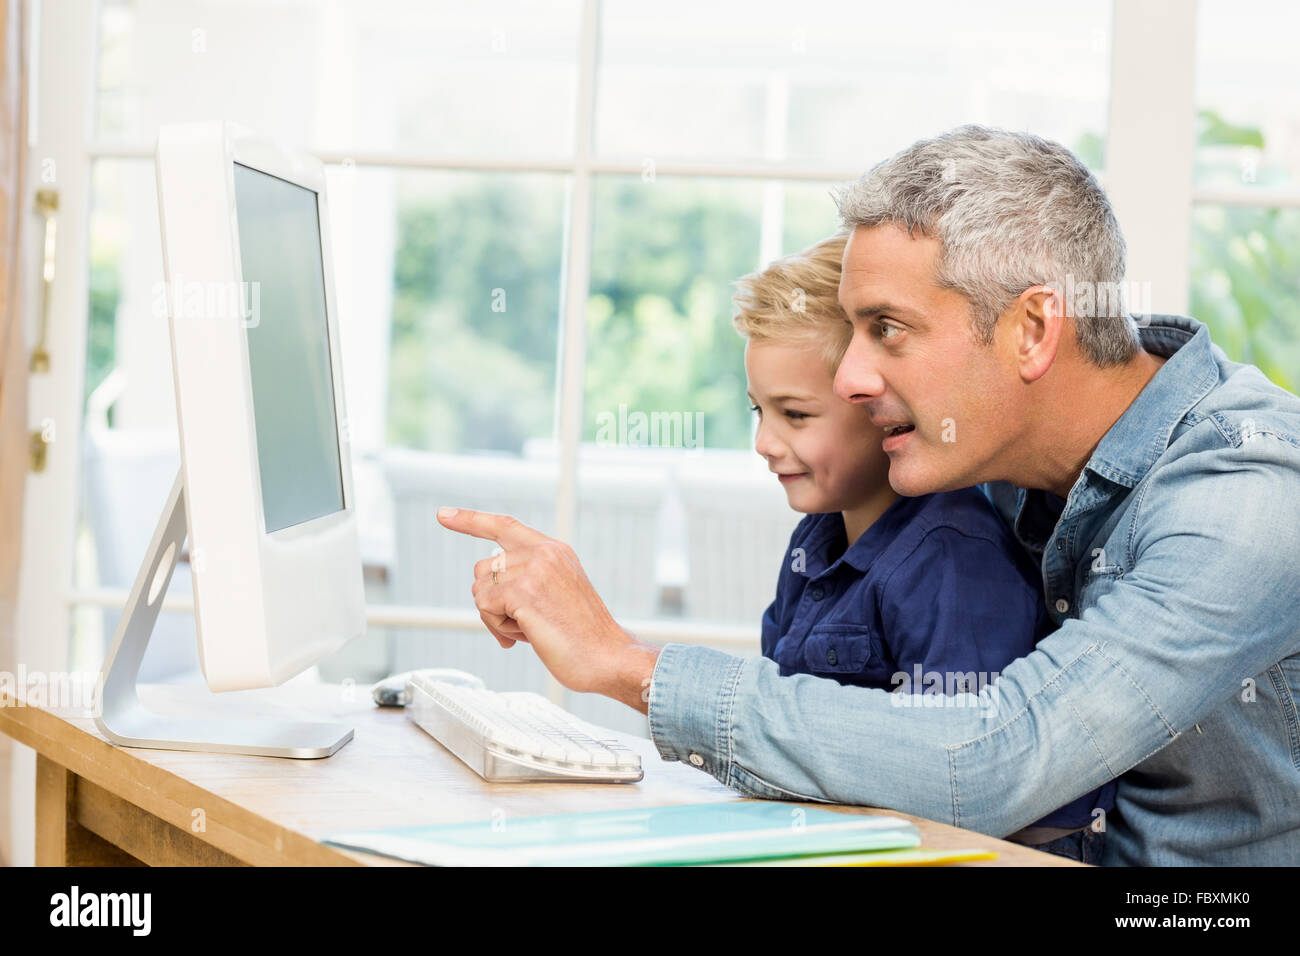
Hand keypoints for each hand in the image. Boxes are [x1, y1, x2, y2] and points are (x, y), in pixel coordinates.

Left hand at [435, 507, 660, 712]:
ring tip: (529, 629)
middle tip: (520, 624)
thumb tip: (486, 591)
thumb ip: (527, 579)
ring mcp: (533, 569)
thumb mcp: (557, 593)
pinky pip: (484, 607)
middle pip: (483, 569)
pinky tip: (525, 635)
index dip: (471, 520)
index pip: (504, 525)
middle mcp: (544, 553)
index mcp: (554, 550)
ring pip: (480, 589)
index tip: (444, 515)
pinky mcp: (523, 591)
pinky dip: (497, 627)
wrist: (608, 656)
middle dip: (492, 602)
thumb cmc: (584, 636)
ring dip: (496, 617)